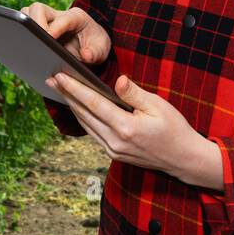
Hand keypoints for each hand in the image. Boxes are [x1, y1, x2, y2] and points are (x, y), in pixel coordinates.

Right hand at [20, 3, 110, 66]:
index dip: (55, 27)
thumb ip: (96, 52)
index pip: (64, 18)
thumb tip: (86, 55)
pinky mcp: (37, 28)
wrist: (90, 46)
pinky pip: (23, 26)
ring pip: (27, 13)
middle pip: (38, 8)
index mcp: (76, 18)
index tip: (49, 37)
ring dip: (24, 26)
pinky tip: (20, 50)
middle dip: (34, 22)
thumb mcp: (102, 50)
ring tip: (24, 43)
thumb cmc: (95, 46)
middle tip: (33, 40)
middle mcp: (59, 15)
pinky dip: (20, 34)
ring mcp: (46, 21)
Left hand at [44, 71, 221, 188]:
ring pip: (85, 125)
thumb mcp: (158, 106)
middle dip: (67, 95)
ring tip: (59, 90)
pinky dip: (83, 118)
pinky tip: (77, 107)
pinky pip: (93, 133)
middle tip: (51, 79)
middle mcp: (115, 142)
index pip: (93, 103)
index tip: (60, 76)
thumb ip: (134, 94)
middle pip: (84, 114)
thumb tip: (118, 81)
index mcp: (126, 128)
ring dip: (72, 106)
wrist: (183, 158)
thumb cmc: (174, 129)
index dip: (75, 88)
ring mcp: (113, 150)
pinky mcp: (114, 154)